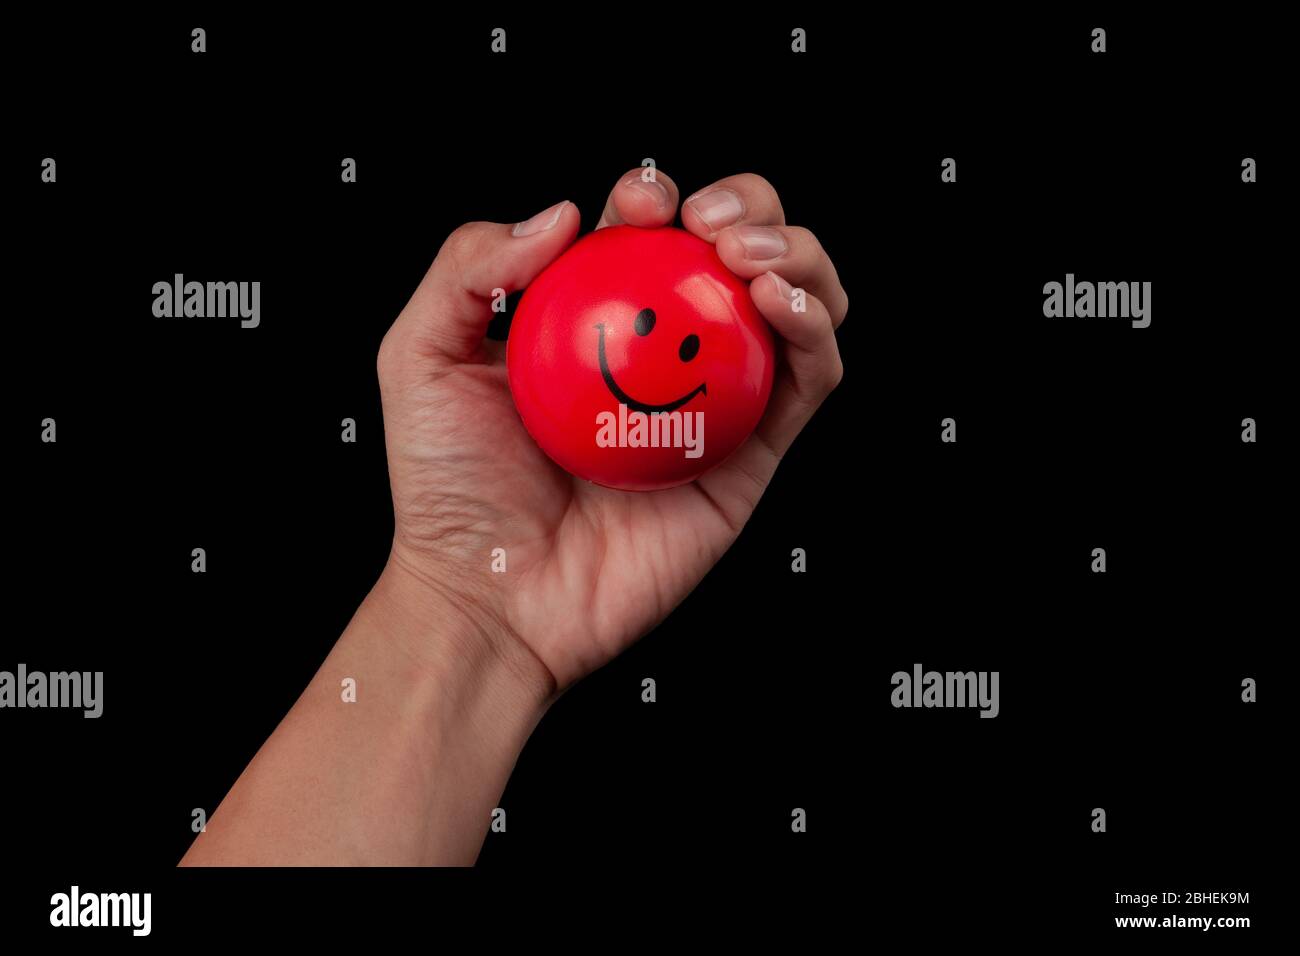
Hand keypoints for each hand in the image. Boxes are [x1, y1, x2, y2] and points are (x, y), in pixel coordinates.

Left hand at [376, 169, 847, 693]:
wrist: (494, 598)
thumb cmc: (448, 488)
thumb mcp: (421, 358)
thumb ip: (469, 267)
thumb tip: (564, 212)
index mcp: (598, 318)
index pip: (650, 230)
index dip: (658, 195)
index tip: (641, 203)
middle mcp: (667, 350)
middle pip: (738, 249)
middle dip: (748, 207)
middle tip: (712, 226)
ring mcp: (717, 401)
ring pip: (794, 302)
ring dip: (796, 254)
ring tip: (754, 257)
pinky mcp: (754, 456)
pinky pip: (810, 382)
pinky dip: (815, 328)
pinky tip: (779, 304)